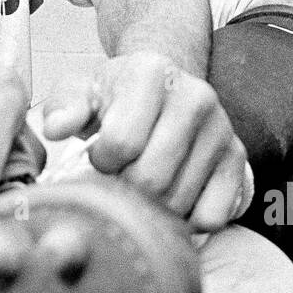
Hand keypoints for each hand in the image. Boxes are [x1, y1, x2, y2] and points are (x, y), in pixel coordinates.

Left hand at [41, 53, 248, 230]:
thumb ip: (64, 107)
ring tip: (142, 182)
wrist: (162, 88)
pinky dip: (187, 220)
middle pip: (151, 178)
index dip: (101, 161)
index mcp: (151, 72)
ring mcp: (221, 128)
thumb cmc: (115, 97)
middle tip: (120, 175)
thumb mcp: (81, 91)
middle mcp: (195, 96)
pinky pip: (212, 215)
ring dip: (152, 207)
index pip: (121, 142)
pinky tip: (171, 196)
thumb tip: (55, 128)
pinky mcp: (237, 159)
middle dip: (125, 188)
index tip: (99, 155)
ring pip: (178, 201)